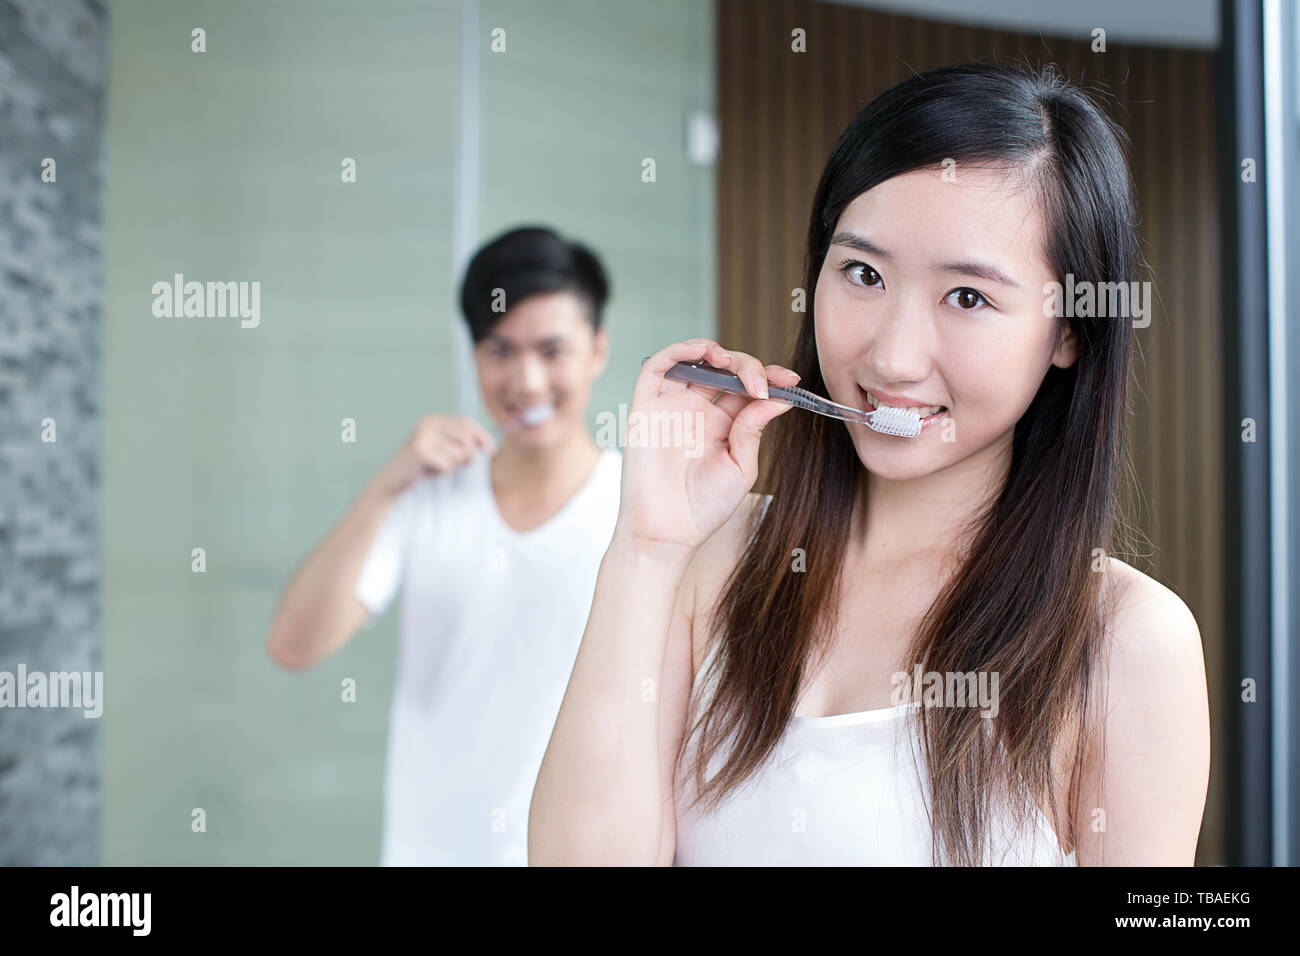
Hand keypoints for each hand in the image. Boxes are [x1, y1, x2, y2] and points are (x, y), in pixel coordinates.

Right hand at [372, 413, 496, 497]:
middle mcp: (428, 423)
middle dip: (469, 455)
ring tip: (436, 468)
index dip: (483, 436)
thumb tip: (490, 446)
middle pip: (467, 437)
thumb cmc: (422, 468)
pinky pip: (448, 465)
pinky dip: (442, 473)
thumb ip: (461, 443)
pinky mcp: (420, 450)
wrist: (392, 482)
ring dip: (453, 466)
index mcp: (435, 419)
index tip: (492, 451)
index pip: (467, 423)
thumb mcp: (443, 451)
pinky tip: (428, 472)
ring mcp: (423, 435)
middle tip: (456, 466)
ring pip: (459, 453)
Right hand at [612, 338, 797, 556]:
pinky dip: (680, 350)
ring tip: (734, 364)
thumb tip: (778, 399)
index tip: (792, 382)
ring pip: (693, 360)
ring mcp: (671, 406)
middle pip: (724, 370)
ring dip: (716, 351)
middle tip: (765, 383)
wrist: (667, 533)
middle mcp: (697, 410)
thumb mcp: (741, 467)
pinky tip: (705, 353)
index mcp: (722, 424)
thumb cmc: (703, 508)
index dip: (770, 378)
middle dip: (749, 367)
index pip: (746, 388)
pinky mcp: (646, 406)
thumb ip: (753, 429)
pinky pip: (659, 366)